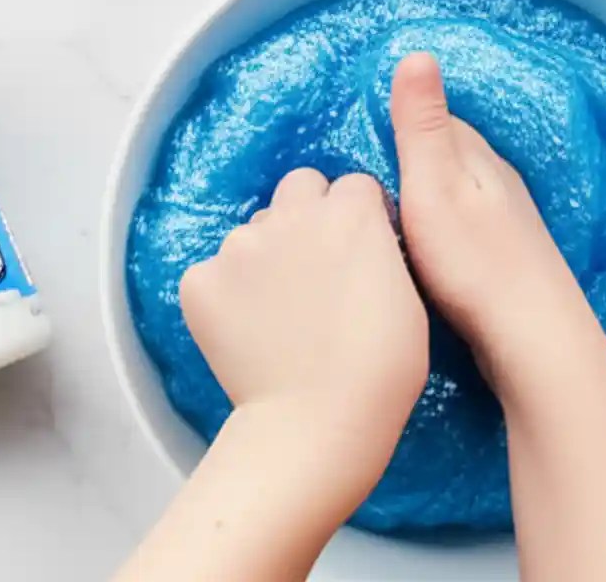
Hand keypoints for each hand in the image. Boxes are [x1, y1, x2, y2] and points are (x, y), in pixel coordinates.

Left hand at [180, 168, 428, 431]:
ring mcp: (238, 245)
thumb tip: (359, 243)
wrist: (317, 419)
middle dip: (310, 213)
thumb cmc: (382, 368)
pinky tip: (247, 330)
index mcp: (351, 213)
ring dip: (266, 256)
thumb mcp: (406, 293)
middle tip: (316, 267)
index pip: (354, 186)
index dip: (359, 216)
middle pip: (300, 186)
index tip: (360, 250)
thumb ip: (377, 249)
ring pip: (254, 231)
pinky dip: (227, 294)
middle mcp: (291, 214)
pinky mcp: (199, 280)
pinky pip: (214, 272)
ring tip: (279, 311)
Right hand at [388, 52, 597, 398]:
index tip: (351, 138)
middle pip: (443, 154)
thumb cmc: (473, 261)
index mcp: (476, 154)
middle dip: (405, 159)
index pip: (431, 116)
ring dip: (421, 196)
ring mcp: (506, 218)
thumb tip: (416, 51)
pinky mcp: (506, 256)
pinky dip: (436, 229)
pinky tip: (418, 252)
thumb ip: (421, 126)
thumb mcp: (434, 185)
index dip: (392, 121)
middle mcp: (496, 178)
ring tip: (381, 217)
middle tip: (357, 182)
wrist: (532, 336)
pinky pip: (461, 226)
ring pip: (453, 192)